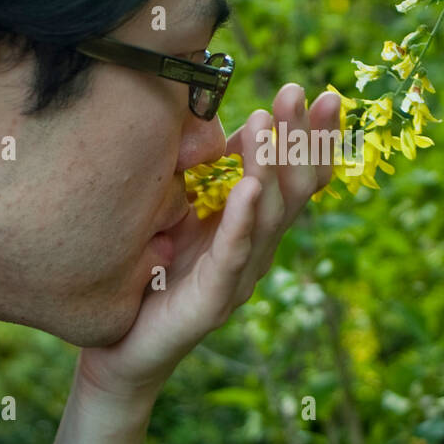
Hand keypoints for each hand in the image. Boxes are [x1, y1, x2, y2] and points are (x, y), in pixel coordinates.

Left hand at [76, 84, 340, 404]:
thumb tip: (215, 121)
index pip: (295, 176)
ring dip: (270, 166)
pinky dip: (243, 219)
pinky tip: (250, 187)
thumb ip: (205, 174)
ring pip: (267, 217)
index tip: (323, 94)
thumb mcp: (179, 211)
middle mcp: (257, 249)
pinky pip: (233, 254)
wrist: (119, 350)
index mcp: (253, 226)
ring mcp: (239, 277)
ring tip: (266, 124)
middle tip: (297, 94)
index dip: (314, 139)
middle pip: (292, 189)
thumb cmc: (148, 274)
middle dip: (299, 139)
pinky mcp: (213, 301)